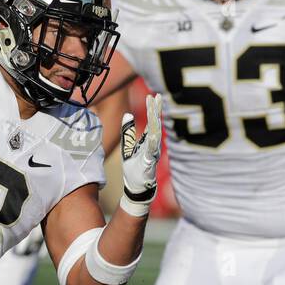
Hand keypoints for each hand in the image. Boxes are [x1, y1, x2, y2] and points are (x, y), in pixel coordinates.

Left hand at [119, 93, 162, 216]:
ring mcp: (152, 155)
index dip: (152, 109)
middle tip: (157, 97)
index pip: (152, 122)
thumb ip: (128, 132)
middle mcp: (153, 146)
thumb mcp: (128, 147)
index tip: (152, 96)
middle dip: (156, 111)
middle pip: (156, 125)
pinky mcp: (149, 164)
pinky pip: (152, 152)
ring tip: (156, 110)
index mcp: (148, 141)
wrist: (137, 188)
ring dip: (156, 123)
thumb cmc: (134, 168)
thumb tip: (126, 114)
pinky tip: (154, 134)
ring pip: (156, 136)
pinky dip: (153, 143)